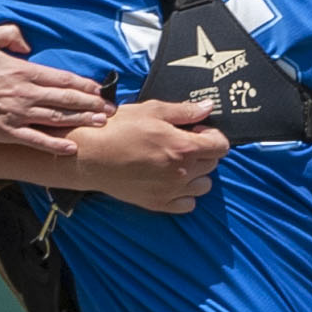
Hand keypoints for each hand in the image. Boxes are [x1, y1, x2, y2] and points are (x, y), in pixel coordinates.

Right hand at [0, 25, 109, 156]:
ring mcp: (17, 114)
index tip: (100, 89)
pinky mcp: (6, 132)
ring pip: (56, 119)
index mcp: (22, 71)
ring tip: (100, 124)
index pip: (62, 78)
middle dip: (91, 104)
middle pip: (65, 100)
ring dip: (81, 121)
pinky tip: (71, 147)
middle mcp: (24, 93)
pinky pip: (36, 140)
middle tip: (110, 109)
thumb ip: (10, 35)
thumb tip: (27, 42)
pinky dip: (55, 144)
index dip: (84, 84)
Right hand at [71, 99, 226, 212]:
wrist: (91, 156)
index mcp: (183, 147)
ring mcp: (171, 191)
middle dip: (203, 151)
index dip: (212, 134)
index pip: (221, 146)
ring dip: (197, 173)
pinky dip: (186, 193)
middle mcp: (181, 172)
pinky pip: (188, 204)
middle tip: (182, 142)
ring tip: (178, 162)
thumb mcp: (152, 110)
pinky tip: (171, 180)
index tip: (197, 129)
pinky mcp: (158, 203)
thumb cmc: (118, 129)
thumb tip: (208, 108)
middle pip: (212, 164)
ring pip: (203, 185)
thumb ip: (184, 111)